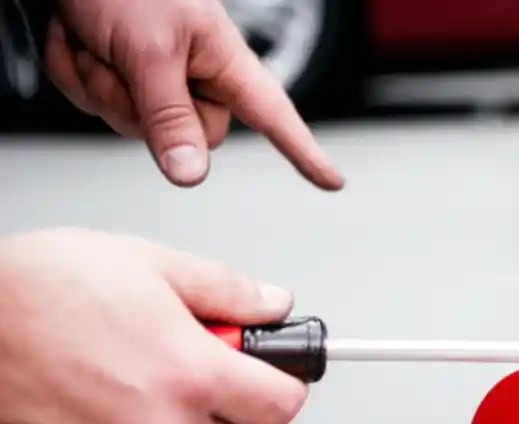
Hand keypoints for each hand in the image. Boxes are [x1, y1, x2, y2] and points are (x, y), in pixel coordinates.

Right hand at [0, 228, 308, 423]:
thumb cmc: (30, 291)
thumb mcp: (146, 262)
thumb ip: (225, 289)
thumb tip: (271, 304)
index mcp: (192, 376)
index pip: (282, 406)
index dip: (281, 382)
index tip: (269, 368)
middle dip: (215, 390)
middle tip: (171, 346)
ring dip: (155, 407)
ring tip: (106, 357)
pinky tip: (74, 388)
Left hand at [40, 0, 343, 189]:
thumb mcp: (148, 52)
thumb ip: (170, 118)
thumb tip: (194, 177)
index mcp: (223, 63)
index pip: (275, 117)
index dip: (304, 152)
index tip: (333, 182)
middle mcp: (196, 76)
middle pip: (187, 138)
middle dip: (138, 106)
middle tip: (119, 60)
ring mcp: (156, 79)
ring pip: (132, 126)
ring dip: (97, 82)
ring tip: (94, 38)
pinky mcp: (119, 77)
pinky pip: (95, 103)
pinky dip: (75, 70)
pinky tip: (76, 37)